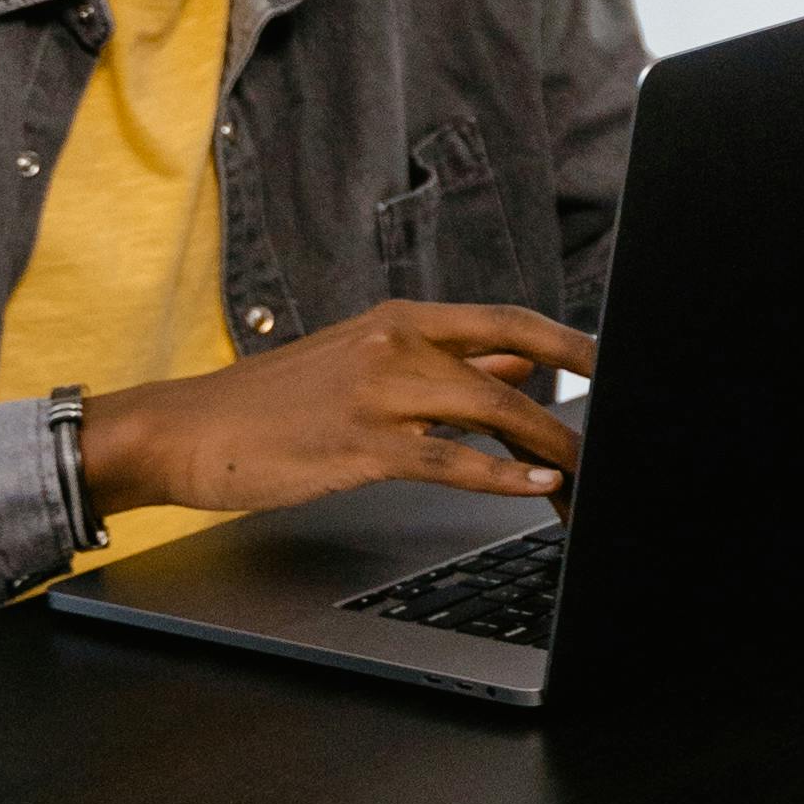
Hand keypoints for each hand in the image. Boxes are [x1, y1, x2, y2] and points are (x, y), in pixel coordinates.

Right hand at [80, 303, 588, 523]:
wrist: (186, 430)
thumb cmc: (273, 405)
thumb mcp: (361, 364)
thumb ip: (442, 364)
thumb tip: (515, 366)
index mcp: (398, 321)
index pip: (504, 320)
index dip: (567, 340)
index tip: (613, 360)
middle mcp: (395, 345)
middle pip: (511, 368)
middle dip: (574, 402)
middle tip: (616, 431)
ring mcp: (379, 392)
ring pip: (491, 412)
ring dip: (548, 445)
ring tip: (585, 472)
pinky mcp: (361, 443)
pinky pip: (451, 458)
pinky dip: (502, 473)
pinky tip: (534, 483)